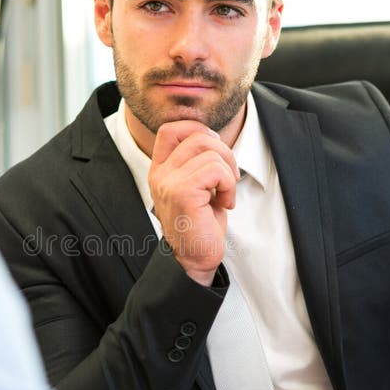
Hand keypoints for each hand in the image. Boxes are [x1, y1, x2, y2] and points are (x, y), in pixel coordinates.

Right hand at [149, 120, 239, 285]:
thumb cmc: (200, 226)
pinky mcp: (182, 193)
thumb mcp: (196, 187)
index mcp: (161, 170)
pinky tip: (224, 203)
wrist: (194, 259)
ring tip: (224, 194)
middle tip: (228, 177)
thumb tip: (214, 138)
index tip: (214, 152)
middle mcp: (160, 174)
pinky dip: (228, 185)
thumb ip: (197, 162)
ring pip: (210, 151)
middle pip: (197, 135)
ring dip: (228, 172)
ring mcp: (169, 182)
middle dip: (224, 152)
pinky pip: (216, 170)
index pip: (170, 129)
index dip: (198, 130)